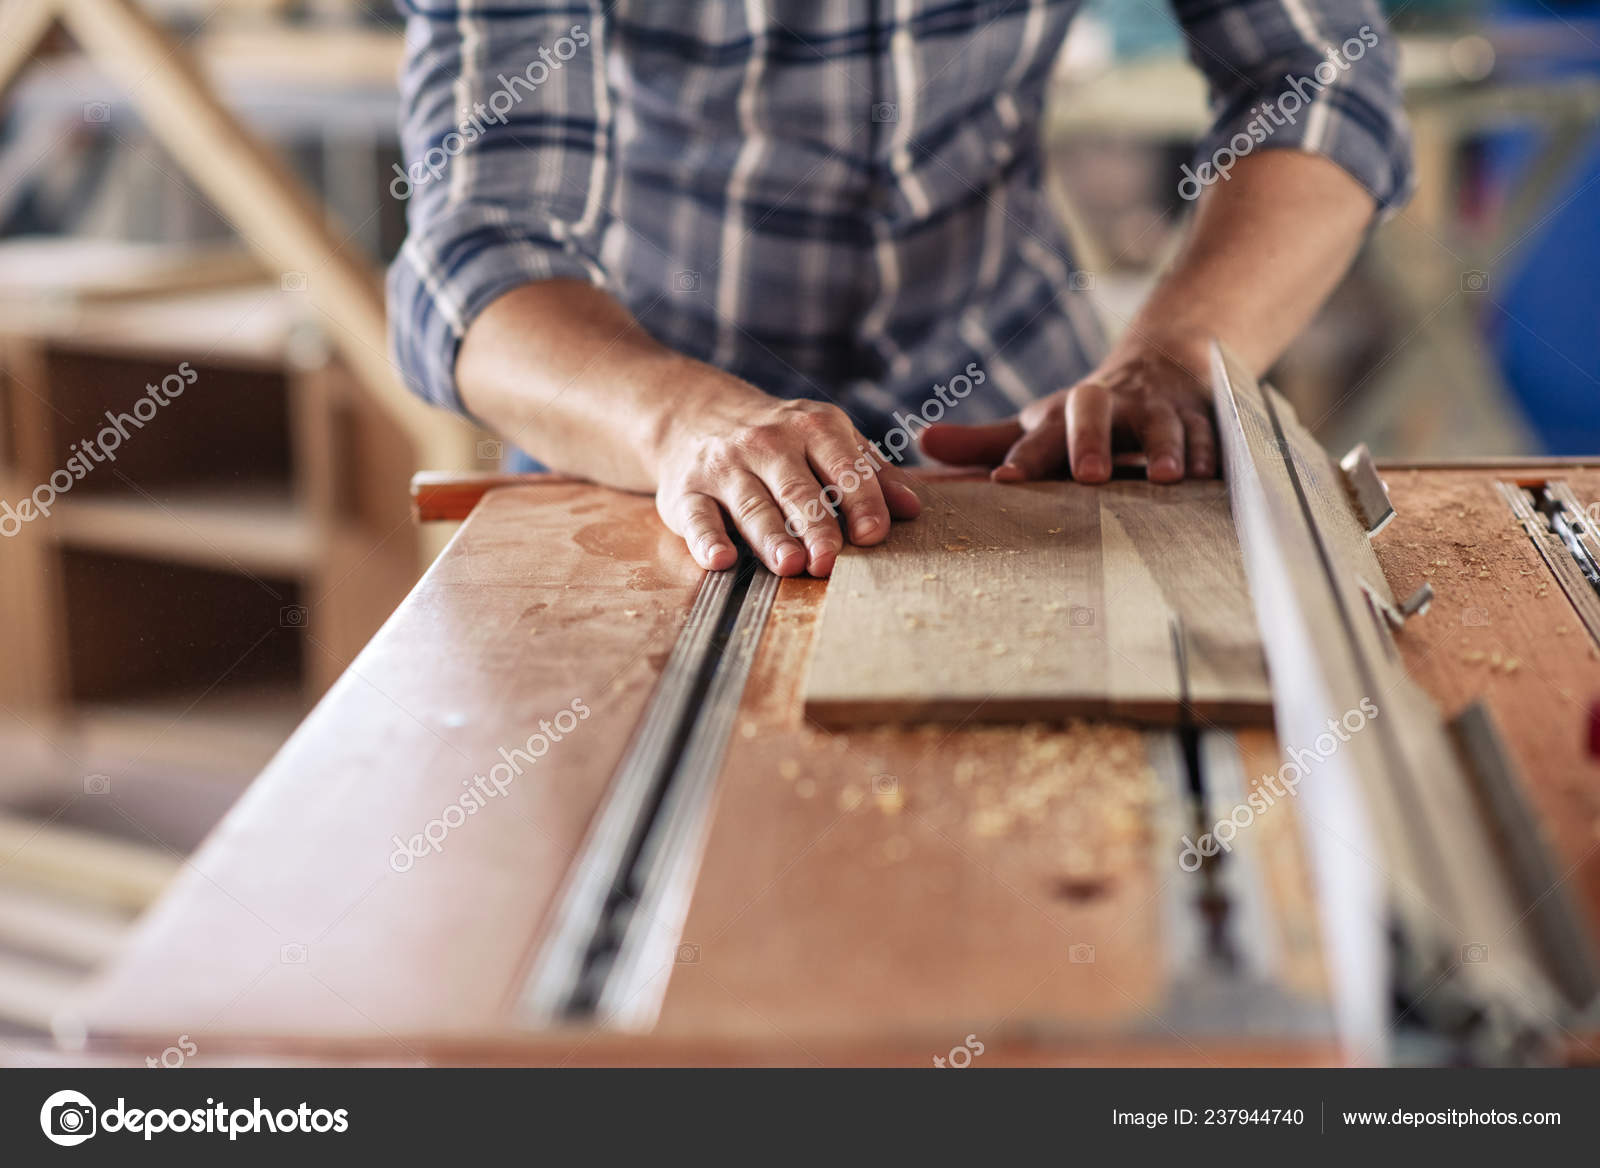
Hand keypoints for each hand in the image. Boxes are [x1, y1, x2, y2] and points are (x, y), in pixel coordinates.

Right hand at [648, 371, 921, 575]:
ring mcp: (724, 467)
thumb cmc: (776, 437)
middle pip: (797, 490)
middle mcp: (767, 443)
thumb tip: (912, 509)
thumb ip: (870, 472)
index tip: (874, 534)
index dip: (860, 502)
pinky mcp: (686, 492)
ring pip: (753, 505)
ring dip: (771, 536)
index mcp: (813, 428)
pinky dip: (707, 539)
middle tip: (831, 561)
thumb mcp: (826, 438)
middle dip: (816, 525)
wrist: (691, 413)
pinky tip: (720, 559)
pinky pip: (697, 517)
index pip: (843, 467)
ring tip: (791, 564)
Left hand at [918, 341, 1216, 482]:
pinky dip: (1209, 452)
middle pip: (1096, 414)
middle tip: (1089, 476)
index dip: (1022, 457)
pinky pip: (1208, 433)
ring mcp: (1156, 410)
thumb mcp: (1038, 426)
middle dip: (1093, 443)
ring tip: (1164, 478)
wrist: (1164, 369)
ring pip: (1160, 422)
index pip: (1037, 436)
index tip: (1004, 481)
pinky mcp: (1200, 419)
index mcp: (1061, 415)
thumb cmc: (1085, 418)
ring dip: (1162, 447)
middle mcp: (1107, 407)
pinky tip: (1210, 473)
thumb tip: (920, 445)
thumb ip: (983, 442)